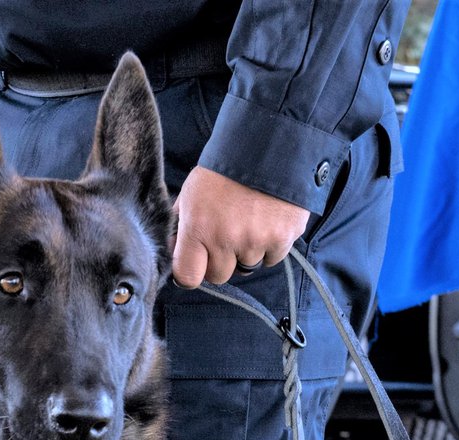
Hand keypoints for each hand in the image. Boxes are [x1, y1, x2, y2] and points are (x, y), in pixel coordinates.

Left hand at [171, 167, 310, 287]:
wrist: (268, 144)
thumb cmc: (224, 170)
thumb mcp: (192, 193)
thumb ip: (181, 225)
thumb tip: (175, 251)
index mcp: (198, 228)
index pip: (187, 277)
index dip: (191, 272)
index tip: (195, 263)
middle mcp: (226, 239)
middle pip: (219, 276)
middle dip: (220, 261)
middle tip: (226, 235)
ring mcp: (256, 241)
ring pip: (247, 267)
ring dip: (246, 251)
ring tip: (249, 222)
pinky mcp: (283, 238)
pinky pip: (272, 258)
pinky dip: (270, 245)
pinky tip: (267, 222)